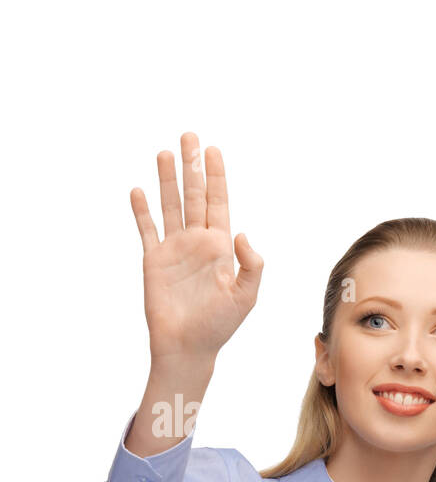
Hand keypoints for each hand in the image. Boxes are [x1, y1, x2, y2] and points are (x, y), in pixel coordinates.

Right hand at [130, 132, 262, 363]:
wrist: (188, 346)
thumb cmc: (219, 325)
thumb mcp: (245, 296)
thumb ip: (251, 265)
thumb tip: (242, 234)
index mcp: (221, 248)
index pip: (218, 203)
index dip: (216, 177)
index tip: (213, 150)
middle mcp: (198, 242)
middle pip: (193, 196)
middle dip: (192, 167)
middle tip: (189, 136)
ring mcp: (174, 249)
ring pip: (170, 206)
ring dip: (167, 180)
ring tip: (165, 152)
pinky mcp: (153, 260)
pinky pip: (146, 229)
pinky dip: (142, 211)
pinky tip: (139, 190)